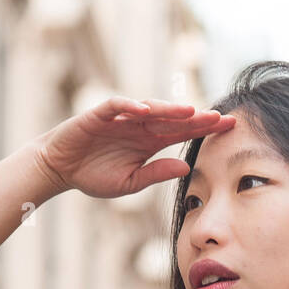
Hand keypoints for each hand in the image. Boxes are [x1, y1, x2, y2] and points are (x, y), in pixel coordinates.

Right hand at [32, 96, 234, 198]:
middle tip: (220, 117)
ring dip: (169, 109)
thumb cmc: (93, 175)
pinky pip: (116, 106)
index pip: (183, 132)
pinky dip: (129, 106)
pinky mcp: (99, 114)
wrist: (59, 169)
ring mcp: (121, 118)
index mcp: (150, 142)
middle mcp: (140, 125)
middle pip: (173, 118)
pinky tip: (143, 110)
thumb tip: (186, 167)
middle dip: (196, 117)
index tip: (229, 127)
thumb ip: (157, 174)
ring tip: (189, 111)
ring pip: (149, 108)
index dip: (205, 129)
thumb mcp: (130, 182)